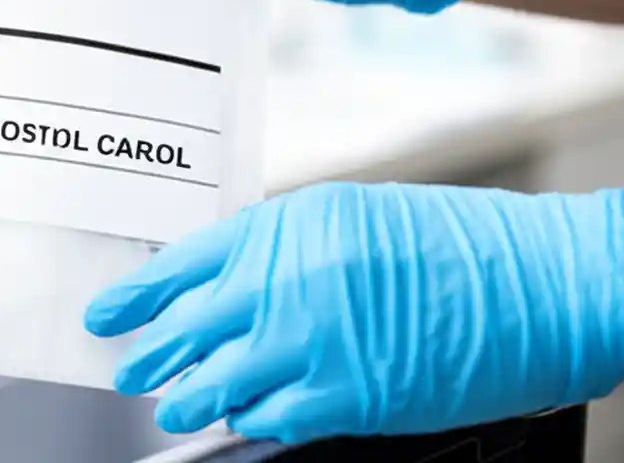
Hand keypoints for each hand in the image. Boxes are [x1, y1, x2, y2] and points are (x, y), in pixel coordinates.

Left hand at [84, 182, 623, 441]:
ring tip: (173, 407)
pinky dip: (248, 422)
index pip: (181, 266)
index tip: (108, 314)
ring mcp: (310, 343)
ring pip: (217, 382)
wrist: (534, 282)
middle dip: (151, 355)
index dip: (136, 296)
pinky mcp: (343, 397)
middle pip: (187, 328)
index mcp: (283, 229)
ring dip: (188, 398)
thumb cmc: (452, 244)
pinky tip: (240, 421)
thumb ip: (281, 250)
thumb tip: (231, 284)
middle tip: (131, 371)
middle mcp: (284, 283)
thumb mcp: (349, 220)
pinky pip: (269, 418)